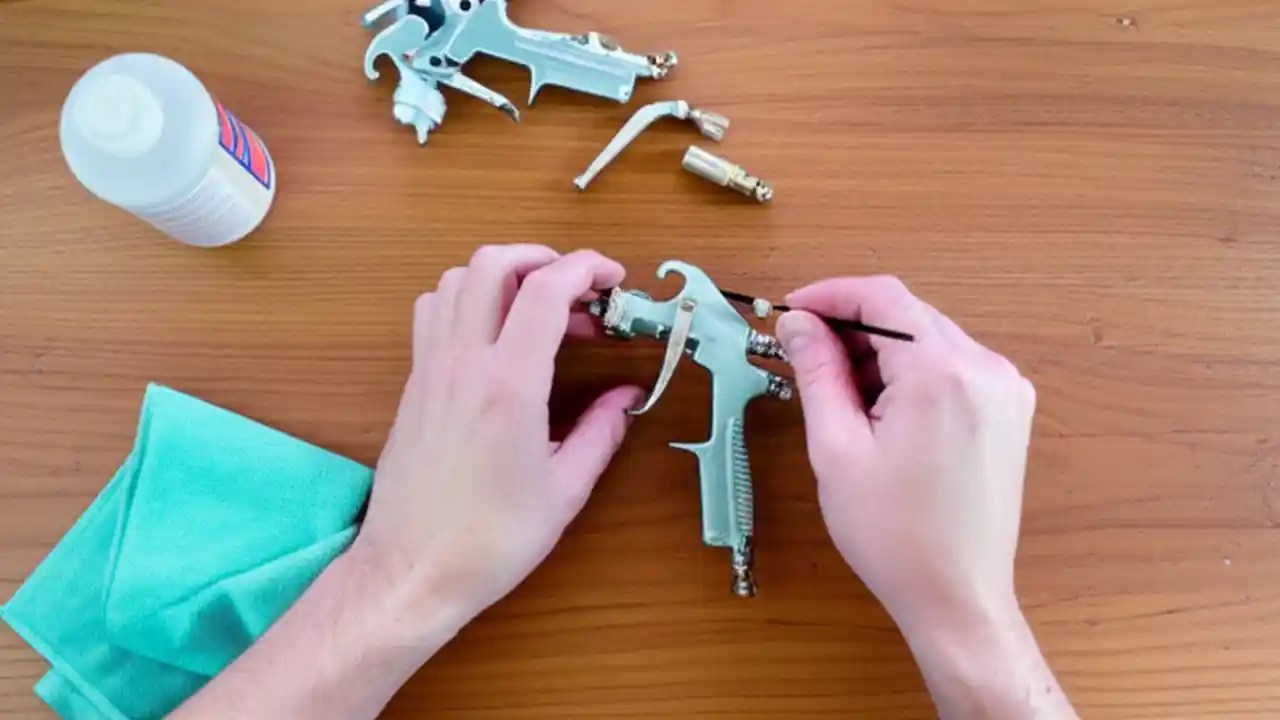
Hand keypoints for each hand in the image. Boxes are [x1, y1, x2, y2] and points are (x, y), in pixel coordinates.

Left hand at [354, 245, 642, 625]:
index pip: (546, 289)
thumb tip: (627, 399)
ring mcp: (430, 369)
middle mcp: (463, 363)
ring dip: (501, 275)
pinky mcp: (413, 385)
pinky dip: (465, 300)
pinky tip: (494, 336)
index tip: (614, 278)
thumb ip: (601, 433)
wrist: (411, 571)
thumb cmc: (489, 540)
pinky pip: (432, 312)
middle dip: (542, 257)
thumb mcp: (565, 491)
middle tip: (579, 288)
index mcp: (509, 385)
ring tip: (538, 308)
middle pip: (492, 263)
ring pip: (454, 279)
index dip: (586, 268)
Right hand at [777, 277, 1073, 718]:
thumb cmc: (895, 535)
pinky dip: (910, 372)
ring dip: (879, 351)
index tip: (791, 312)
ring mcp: (1005, 390)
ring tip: (838, 392)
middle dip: (851, 326)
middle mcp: (985, 369)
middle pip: (908, 315)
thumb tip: (798, 323)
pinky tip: (880, 408)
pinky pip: (951, 366)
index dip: (830, 295)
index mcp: (943, 373)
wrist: (957, 596)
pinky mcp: (1008, 411)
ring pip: (929, 339)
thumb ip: (817, 372)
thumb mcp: (837, 448)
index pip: (883, 297)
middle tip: (802, 354)